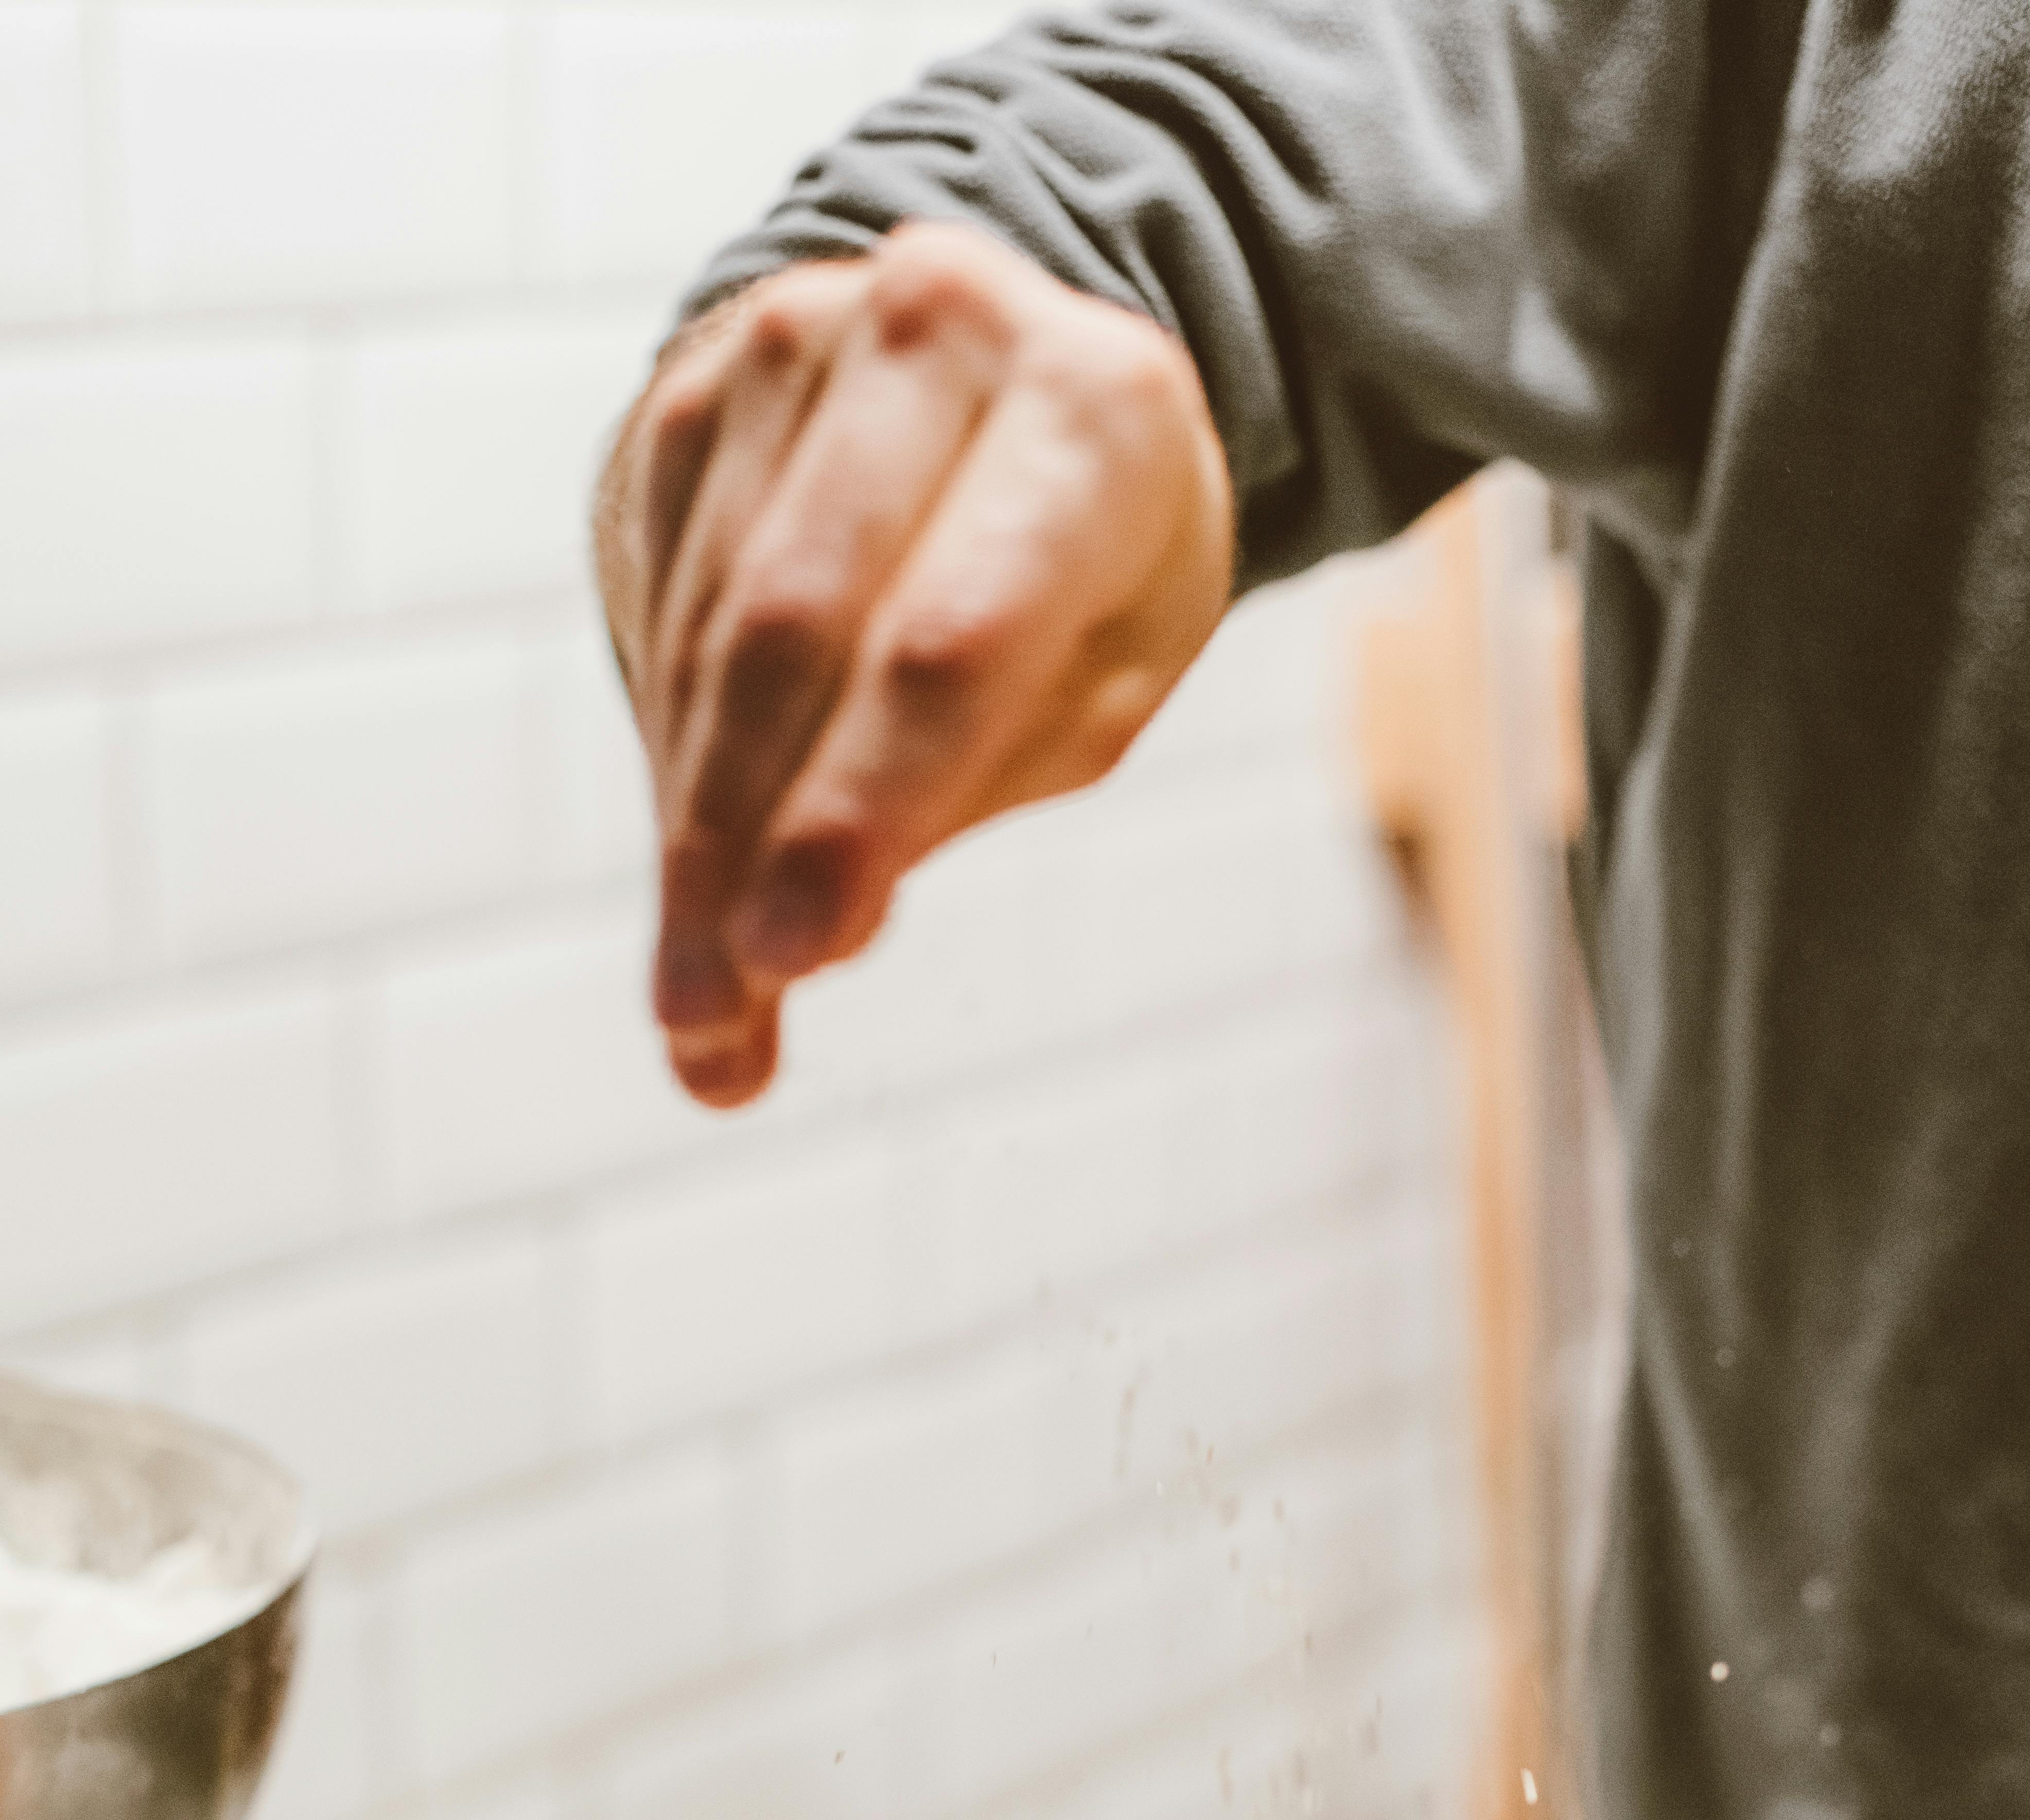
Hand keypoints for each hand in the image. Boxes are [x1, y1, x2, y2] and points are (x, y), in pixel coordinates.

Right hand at [595, 223, 1236, 1106]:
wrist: (995, 366)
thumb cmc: (1083, 557)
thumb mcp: (1106, 666)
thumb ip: (974, 781)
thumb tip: (802, 944)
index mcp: (1094, 408)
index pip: (947, 645)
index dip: (857, 809)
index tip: (792, 957)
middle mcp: (935, 333)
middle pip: (794, 634)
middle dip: (743, 845)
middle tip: (713, 1015)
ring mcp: (793, 342)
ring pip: (709, 638)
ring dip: (692, 841)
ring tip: (700, 1009)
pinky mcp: (693, 390)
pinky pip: (663, 613)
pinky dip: (676, 770)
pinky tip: (692, 890)